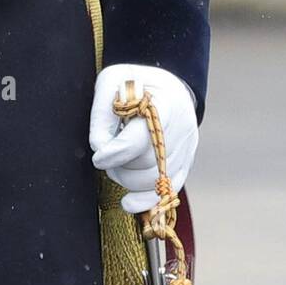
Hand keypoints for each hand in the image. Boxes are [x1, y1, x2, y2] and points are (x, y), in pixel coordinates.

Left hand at [88, 63, 198, 212]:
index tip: (98, 158)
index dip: (116, 153)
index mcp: (164, 103)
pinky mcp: (186, 161)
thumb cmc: (135, 81)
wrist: (167, 83)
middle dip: (121, 167)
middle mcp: (182, 128)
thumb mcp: (112, 82)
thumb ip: (102, 115)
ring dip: (129, 182)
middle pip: (148, 163)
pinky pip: (169, 189)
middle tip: (105, 159)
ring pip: (157, 181)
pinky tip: (129, 203)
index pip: (141, 138)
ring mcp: (187, 147)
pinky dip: (147, 200)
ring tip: (116, 168)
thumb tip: (100, 151)